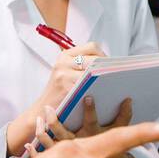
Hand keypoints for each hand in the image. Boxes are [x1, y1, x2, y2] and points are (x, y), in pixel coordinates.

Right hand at [6, 42, 103, 157]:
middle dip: (107, 66)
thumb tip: (110, 63)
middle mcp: (63, 62)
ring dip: (105, 77)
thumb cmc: (61, 93)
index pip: (92, 47)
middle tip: (115, 75)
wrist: (43, 110)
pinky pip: (89, 84)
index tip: (109, 65)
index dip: (104, 55)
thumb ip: (83, 65)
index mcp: (65, 55)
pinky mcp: (66, 87)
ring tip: (113, 83)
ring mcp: (64, 74)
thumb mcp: (67, 73)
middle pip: (94, 57)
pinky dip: (99, 88)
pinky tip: (105, 93)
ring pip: (93, 70)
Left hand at [24, 96, 133, 157]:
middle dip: (55, 122)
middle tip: (47, 109)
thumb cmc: (111, 152)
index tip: (87, 97)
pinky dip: (34, 152)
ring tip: (37, 121)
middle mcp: (79, 146)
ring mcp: (67, 156)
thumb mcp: (118, 135)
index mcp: (94, 137)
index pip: (92, 122)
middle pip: (65, 135)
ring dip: (42, 133)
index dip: (90, 110)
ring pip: (51, 145)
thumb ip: (123, 117)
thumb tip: (128, 99)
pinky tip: (28, 144)